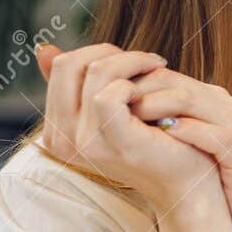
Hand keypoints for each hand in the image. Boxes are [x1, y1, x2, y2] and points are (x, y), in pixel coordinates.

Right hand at [36, 43, 221, 215]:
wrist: (186, 182)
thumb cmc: (155, 142)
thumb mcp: (114, 110)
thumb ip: (82, 84)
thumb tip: (44, 48)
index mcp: (56, 129)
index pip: (62, 68)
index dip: (98, 54)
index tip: (131, 60)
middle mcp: (61, 139)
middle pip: (71, 65)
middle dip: (111, 53)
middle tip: (148, 60)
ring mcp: (83, 144)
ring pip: (94, 74)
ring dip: (131, 62)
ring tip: (158, 67)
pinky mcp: (112, 142)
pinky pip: (108, 96)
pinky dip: (132, 84)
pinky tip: (151, 91)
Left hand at [124, 66, 231, 231]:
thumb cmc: (200, 177)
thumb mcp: (176, 140)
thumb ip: (157, 117)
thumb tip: (109, 104)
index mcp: (209, 98)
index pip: (163, 74)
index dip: (128, 82)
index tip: (100, 97)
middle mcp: (224, 104)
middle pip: (173, 81)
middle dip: (135, 92)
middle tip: (108, 107)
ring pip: (189, 100)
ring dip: (152, 107)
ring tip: (128, 119)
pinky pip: (210, 132)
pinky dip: (183, 132)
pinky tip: (161, 137)